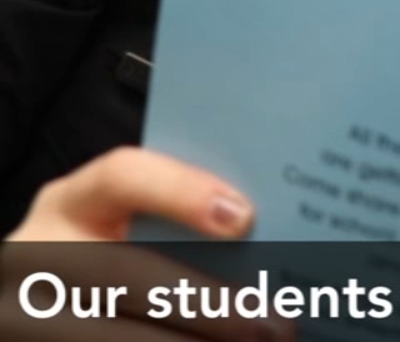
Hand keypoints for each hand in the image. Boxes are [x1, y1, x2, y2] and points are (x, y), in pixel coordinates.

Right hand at [0, 147, 293, 339]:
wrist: (47, 304)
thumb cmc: (111, 256)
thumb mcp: (124, 231)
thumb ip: (177, 226)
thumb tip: (264, 238)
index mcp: (71, 203)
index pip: (122, 176)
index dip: (181, 192)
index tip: (243, 217)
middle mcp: (36, 252)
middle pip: (122, 272)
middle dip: (204, 302)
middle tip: (273, 324)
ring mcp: (23, 313)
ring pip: (110, 333)